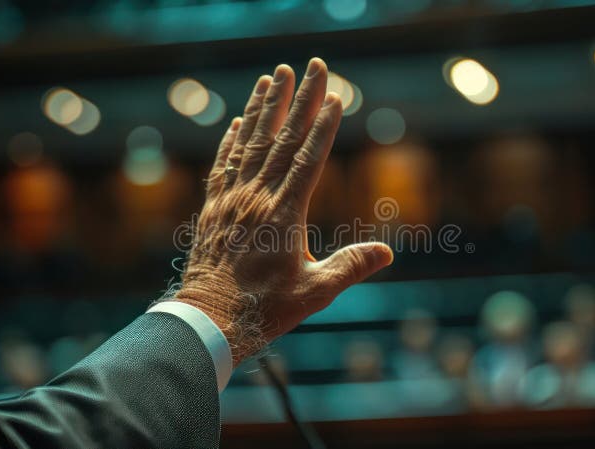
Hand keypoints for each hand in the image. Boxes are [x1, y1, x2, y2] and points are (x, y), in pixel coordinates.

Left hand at [176, 58, 392, 364]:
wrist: (207, 321)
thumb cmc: (263, 310)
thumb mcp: (315, 292)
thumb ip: (350, 266)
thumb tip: (387, 253)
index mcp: (282, 214)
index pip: (308, 159)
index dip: (323, 125)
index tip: (335, 96)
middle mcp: (254, 199)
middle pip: (281, 139)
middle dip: (299, 100)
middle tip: (311, 66)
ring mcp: (230, 201)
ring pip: (249, 144)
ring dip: (263, 108)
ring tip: (273, 77)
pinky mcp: (212, 210)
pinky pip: (222, 165)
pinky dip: (231, 140)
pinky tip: (236, 122)